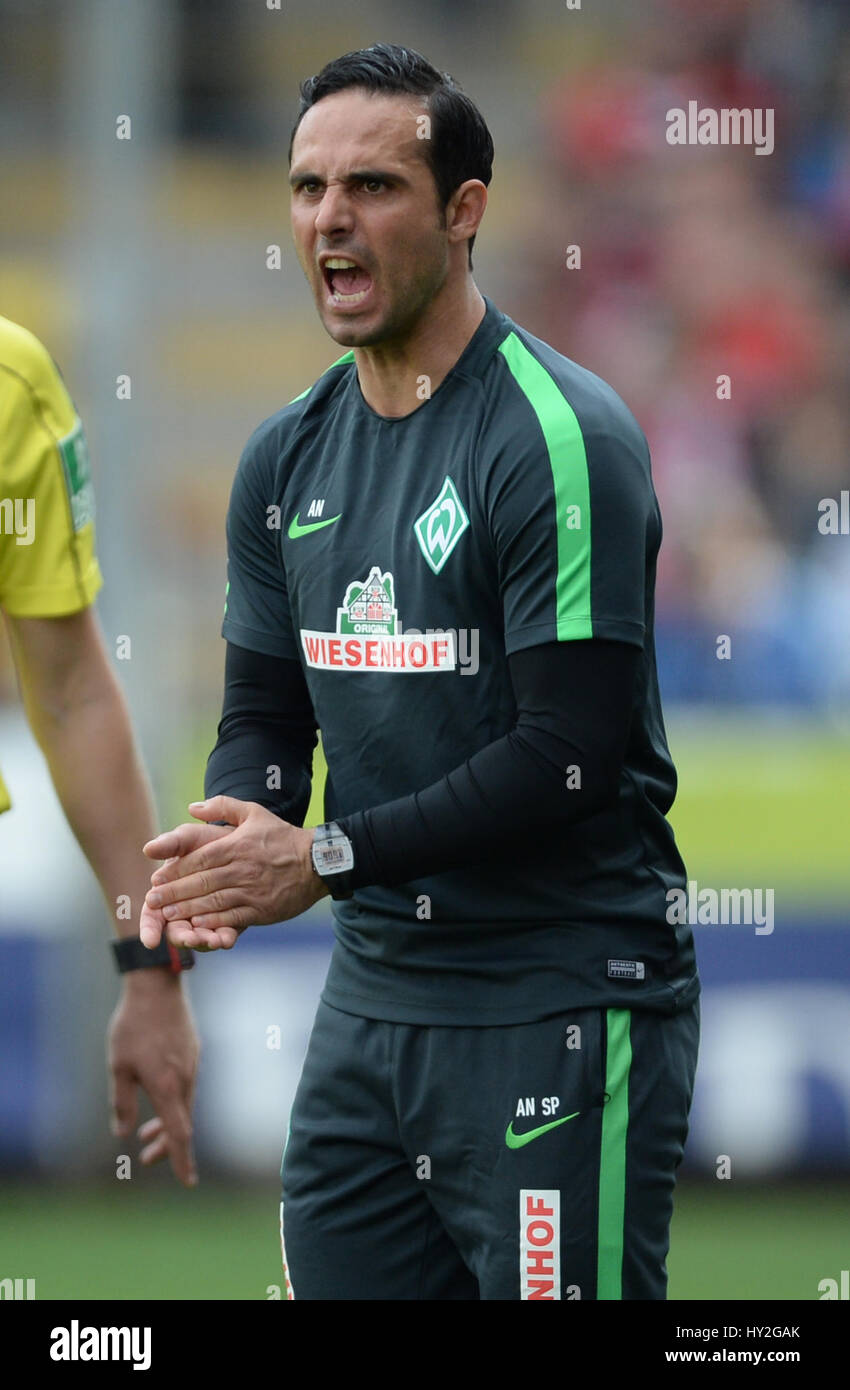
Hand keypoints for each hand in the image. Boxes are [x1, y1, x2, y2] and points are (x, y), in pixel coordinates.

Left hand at [107, 970, 200, 1186]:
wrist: (158, 987)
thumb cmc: (133, 1026)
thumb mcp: (118, 1067)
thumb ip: (123, 1102)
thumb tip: (124, 1133)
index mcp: (167, 1086)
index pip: (179, 1134)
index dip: (181, 1160)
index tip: (188, 1182)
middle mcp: (184, 1079)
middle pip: (182, 1123)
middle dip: (166, 1145)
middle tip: (144, 1158)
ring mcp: (191, 1065)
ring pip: (184, 1104)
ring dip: (167, 1123)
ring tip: (145, 1134)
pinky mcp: (192, 1052)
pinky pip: (185, 1086)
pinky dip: (173, 1102)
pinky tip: (157, 1096)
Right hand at [139, 820, 233, 949]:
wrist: (238, 841)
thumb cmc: (206, 840)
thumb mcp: (188, 838)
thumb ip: (170, 844)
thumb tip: (148, 849)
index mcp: (167, 894)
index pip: (152, 917)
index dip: (149, 930)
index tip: (150, 942)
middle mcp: (184, 910)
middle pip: (177, 932)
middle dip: (183, 938)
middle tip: (191, 940)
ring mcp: (206, 917)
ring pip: (201, 937)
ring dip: (205, 942)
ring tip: (214, 941)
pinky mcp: (228, 920)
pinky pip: (224, 934)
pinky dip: (224, 938)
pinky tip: (228, 938)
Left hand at [142, 796, 328, 950]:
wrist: (318, 862)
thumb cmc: (282, 837)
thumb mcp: (254, 813)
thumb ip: (222, 807)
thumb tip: (192, 808)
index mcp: (237, 845)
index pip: (200, 859)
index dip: (176, 870)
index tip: (156, 879)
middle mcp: (242, 868)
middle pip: (202, 882)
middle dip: (174, 893)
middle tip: (151, 902)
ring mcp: (252, 890)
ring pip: (214, 901)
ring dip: (188, 910)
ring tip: (167, 916)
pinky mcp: (261, 909)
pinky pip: (233, 917)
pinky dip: (213, 922)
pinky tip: (197, 924)